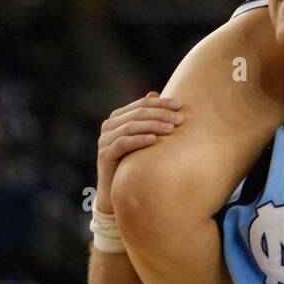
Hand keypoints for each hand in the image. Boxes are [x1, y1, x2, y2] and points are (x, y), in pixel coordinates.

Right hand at [95, 91, 181, 213]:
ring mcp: (104, 140)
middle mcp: (108, 125)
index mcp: (118, 117)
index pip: (142, 104)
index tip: (180, 105)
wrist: (116, 190)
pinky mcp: (104, 154)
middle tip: (179, 119)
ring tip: (171, 129)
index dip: (161, 103)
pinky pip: (123, 143)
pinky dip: (139, 139)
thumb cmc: (133, 160)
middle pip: (138, 114)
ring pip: (131, 127)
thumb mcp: (141, 137)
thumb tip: (154, 93)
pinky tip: (154, 140)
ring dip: (153, 126)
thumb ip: (146, 117)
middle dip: (161, 114)